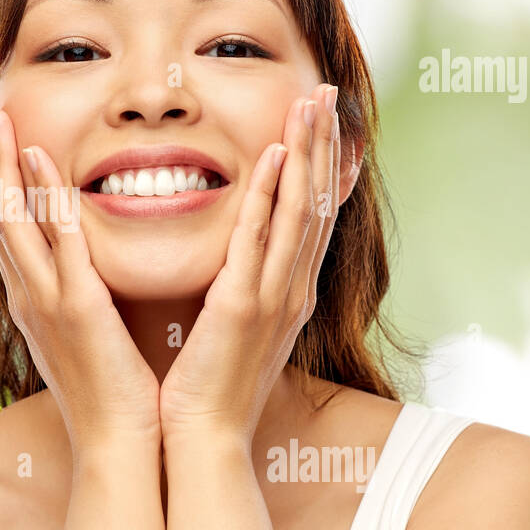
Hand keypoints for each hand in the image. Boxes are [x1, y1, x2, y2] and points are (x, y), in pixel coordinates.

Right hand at [0, 93, 160, 451]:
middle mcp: (28, 293)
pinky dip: (44, 199)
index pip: (3, 222)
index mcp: (32, 296)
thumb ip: (76, 290)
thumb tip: (80, 260)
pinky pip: (58, 244)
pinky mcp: (78, 308)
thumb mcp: (83, 331)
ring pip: (11, 218)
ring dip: (0, 162)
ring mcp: (47, 299)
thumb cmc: (109, 390)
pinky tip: (38, 160)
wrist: (117, 444)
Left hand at [158, 83, 343, 447]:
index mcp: (288, 293)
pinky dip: (270, 196)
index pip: (311, 217)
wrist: (203, 437)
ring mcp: (274, 298)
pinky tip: (275, 157)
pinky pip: (259, 240)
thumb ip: (241, 288)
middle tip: (324, 92)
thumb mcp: (235, 329)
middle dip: (323, 144)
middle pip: (316, 202)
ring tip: (310, 103)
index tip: (326, 122)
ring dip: (307, 152)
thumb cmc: (212, 386)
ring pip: (298, 211)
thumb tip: (237, 262)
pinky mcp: (244, 307)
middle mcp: (292, 290)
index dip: (322, 166)